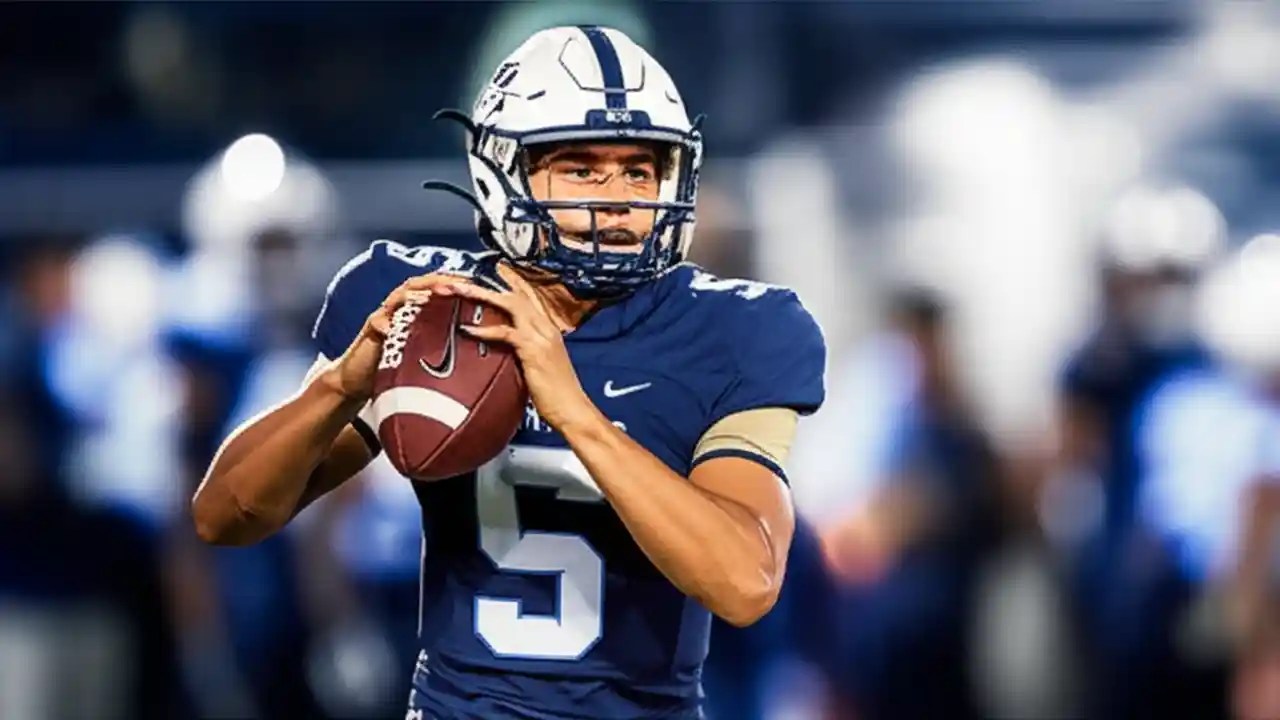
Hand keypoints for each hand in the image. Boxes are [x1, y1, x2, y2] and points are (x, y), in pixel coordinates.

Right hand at [324, 273, 464, 400]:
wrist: (357, 379)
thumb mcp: (423, 350)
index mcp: (412, 310)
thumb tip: (474, 340)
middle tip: (456, 284)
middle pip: (416, 285)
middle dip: (436, 282)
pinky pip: (378, 323)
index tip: (472, 281)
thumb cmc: (395, 364)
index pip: (432, 288)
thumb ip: (441, 340)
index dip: (451, 281)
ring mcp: (382, 318)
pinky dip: (386, 323)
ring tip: (430, 297)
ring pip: (397, 299)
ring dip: (414, 296)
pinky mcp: (369, 333)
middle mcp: (397, 308)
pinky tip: (395, 327)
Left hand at [440, 265, 594, 430]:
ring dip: (482, 296)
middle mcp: (545, 327)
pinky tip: (468, 330)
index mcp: (547, 329)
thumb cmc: (556, 394)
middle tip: (460, 282)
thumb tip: (504, 348)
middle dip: (486, 287)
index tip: (488, 274)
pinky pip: (507, 333)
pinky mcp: (534, 350)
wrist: (572, 409)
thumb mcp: (539, 365)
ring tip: (459, 291)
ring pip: (511, 305)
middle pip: (515, 296)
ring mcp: (541, 337)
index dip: (508, 284)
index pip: (527, 298)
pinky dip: (486, 330)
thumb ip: (525, 351)